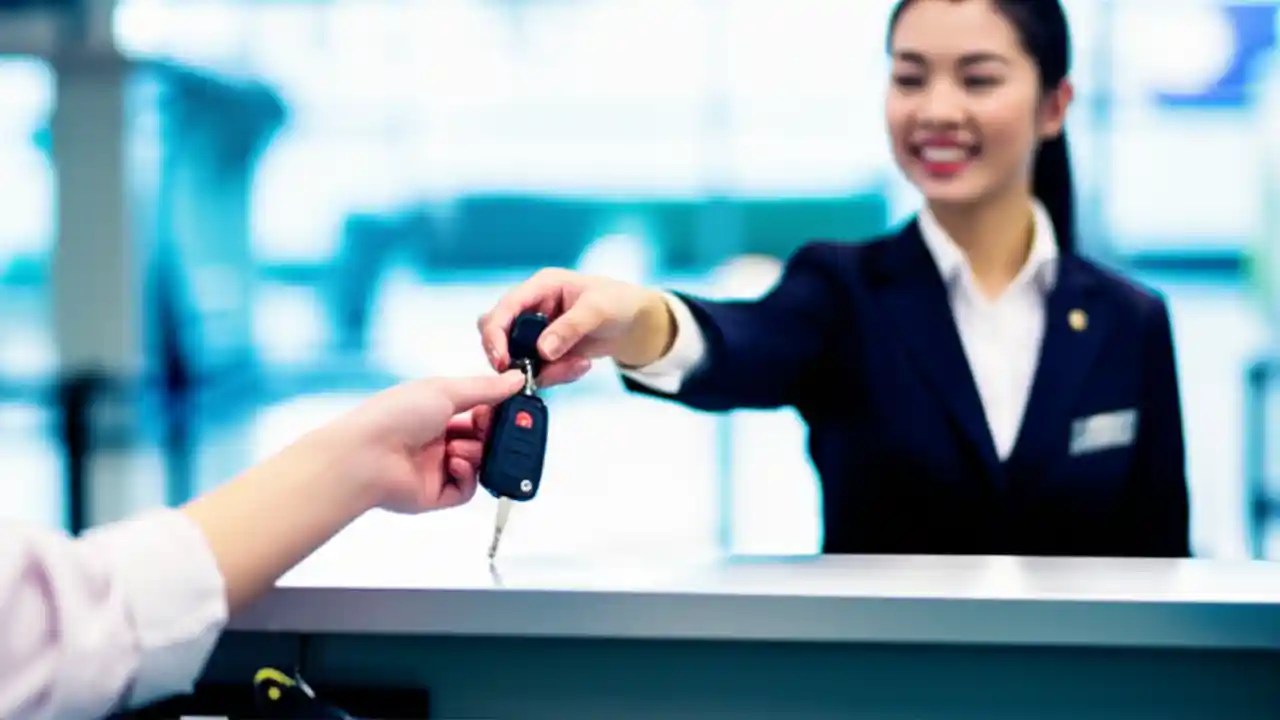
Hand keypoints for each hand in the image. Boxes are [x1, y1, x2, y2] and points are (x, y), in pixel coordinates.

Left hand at [340, 370, 525, 513]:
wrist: (365, 456)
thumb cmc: (394, 415)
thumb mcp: (446, 391)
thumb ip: (485, 388)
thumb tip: (516, 379)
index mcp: (434, 410)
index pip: (476, 410)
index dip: (492, 410)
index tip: (506, 407)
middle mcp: (436, 438)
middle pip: (481, 438)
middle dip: (490, 434)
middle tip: (491, 429)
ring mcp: (436, 467)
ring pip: (478, 462)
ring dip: (476, 453)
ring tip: (458, 447)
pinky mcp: (436, 493)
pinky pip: (467, 488)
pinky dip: (468, 475)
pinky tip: (454, 463)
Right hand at [477, 268, 673, 386]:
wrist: (634, 323)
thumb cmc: (618, 302)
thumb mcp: (598, 310)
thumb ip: (570, 328)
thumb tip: (543, 351)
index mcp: (541, 286)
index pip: (506, 307)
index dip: (496, 333)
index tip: (501, 360)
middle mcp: (533, 307)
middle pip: (497, 332)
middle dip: (511, 357)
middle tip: (529, 375)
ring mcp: (537, 331)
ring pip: (516, 357)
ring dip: (543, 369)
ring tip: (578, 366)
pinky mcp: (545, 351)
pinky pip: (537, 369)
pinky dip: (556, 375)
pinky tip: (581, 366)